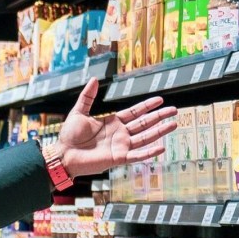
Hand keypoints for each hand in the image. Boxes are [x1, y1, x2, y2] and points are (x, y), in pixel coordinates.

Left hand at [56, 78, 179, 178]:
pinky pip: (137, 155)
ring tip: (174, 124)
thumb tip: (94, 79)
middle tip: (174, 110)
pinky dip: (149, 152)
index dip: (147, 106)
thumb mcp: (79, 112)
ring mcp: (121, 146)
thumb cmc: (69, 136)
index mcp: (113, 122)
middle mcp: (120, 134)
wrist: (63, 154)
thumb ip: (88, 97)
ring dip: (159, 131)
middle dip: (159, 117)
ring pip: (145, 138)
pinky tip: (161, 147)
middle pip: (144, 124)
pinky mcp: (118, 158)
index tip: (160, 100)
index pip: (135, 113)